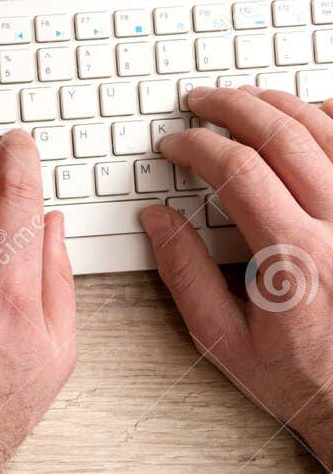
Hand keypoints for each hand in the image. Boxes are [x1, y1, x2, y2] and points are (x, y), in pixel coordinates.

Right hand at [141, 86, 332, 466]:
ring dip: (282, 106)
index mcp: (291, 257)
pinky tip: (311, 114)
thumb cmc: (299, 373)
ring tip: (247, 100)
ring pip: (327, 130)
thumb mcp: (223, 338)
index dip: (199, 147)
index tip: (176, 144)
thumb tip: (157, 221)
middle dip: (235, 109)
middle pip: (283, 137)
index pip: (238, 172)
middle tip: (203, 103)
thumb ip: (185, 275)